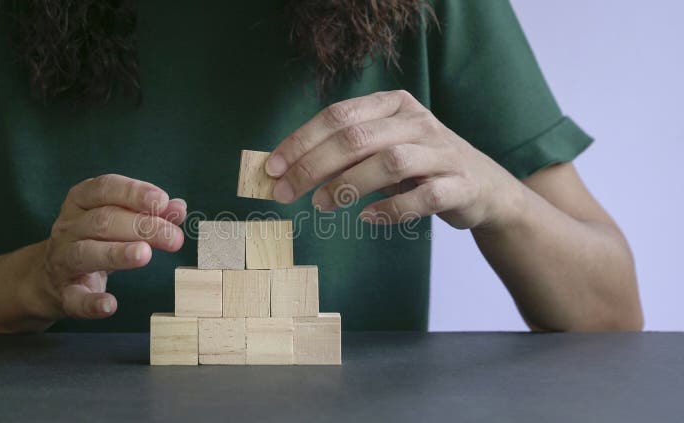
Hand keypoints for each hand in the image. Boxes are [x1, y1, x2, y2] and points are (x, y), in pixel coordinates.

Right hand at [38, 174, 186, 319]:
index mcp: (80, 201)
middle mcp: (68, 227)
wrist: (51, 277)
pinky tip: (110, 305)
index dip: (133, 193)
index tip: (162, 200)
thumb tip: (179, 208)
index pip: (105, 189)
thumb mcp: (119, 219)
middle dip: (141, 227)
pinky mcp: (64, 293)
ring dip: (117, 253)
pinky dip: (92, 302)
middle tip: (174, 238)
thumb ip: (149, 213)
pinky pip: (75, 298)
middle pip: (102, 222)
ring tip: (145, 255)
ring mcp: (63, 260)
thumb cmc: (95, 239)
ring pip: (86, 253)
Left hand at [265, 90, 523, 228]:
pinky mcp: (460, 185)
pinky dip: (391, 209)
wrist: (486, 188)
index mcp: (393, 105)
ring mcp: (442, 152)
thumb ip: (342, 156)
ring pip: (390, 161)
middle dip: (314, 166)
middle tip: (286, 193)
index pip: (338, 116)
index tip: (272, 168)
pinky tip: (366, 218)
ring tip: (321, 205)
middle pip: (357, 138)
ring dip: (348, 185)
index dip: (301, 141)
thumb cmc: (420, 167)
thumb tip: (289, 172)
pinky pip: (423, 197)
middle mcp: (418, 122)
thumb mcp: (380, 152)